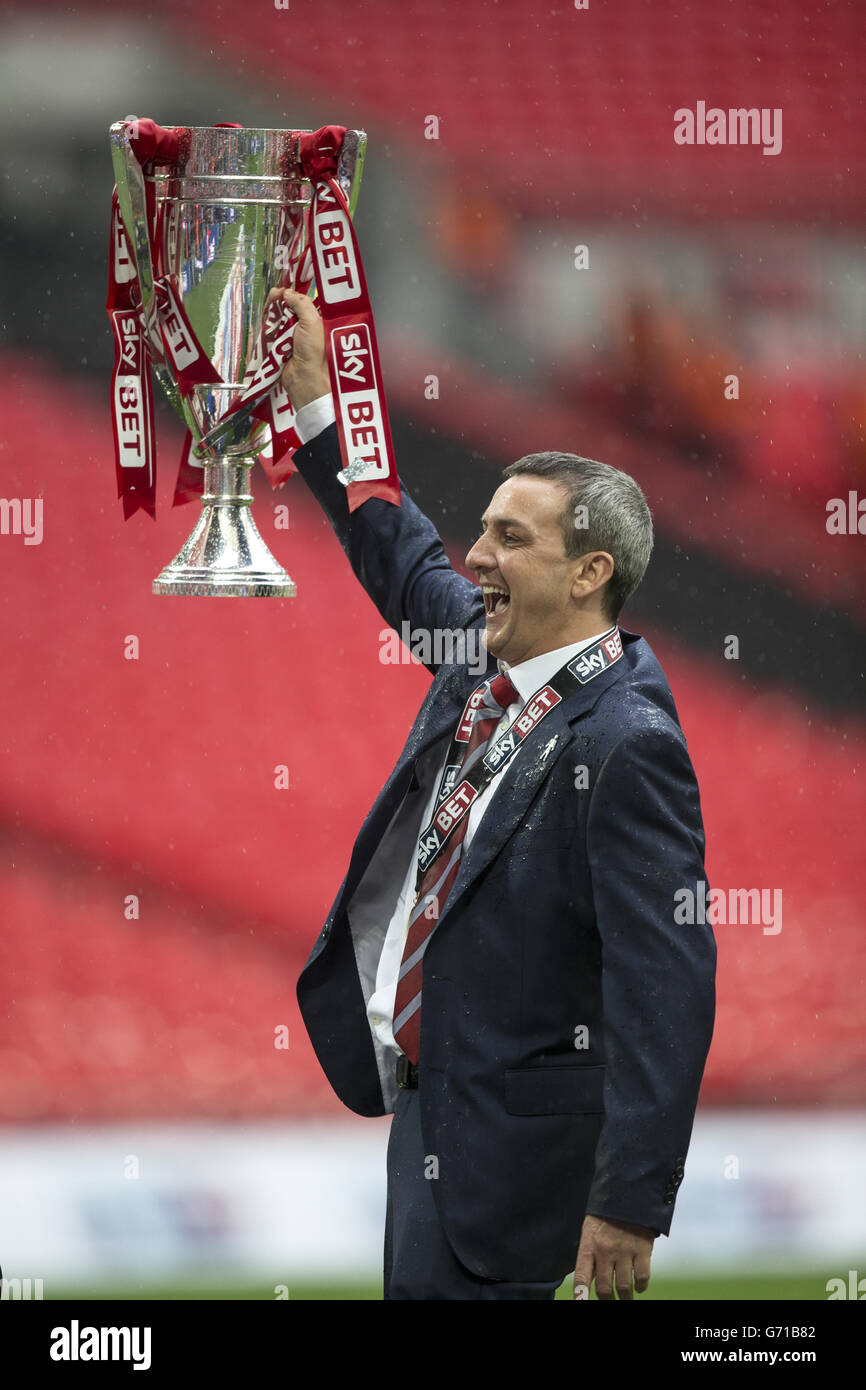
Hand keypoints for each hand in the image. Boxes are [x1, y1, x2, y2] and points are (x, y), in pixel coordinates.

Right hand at [269, 287, 330, 410]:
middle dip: (278, 301)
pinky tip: (263, 318)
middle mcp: (302, 327)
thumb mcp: (312, 322)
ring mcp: (289, 337)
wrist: (304, 379)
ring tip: (268, 305)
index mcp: (315, 320)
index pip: (300, 301)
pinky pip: (269, 331)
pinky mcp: (278, 346)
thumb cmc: (313, 353)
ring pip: (276, 318)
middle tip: (273, 296)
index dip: (290, 294)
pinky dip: (265, 324)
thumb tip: (287, 292)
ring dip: (271, 311)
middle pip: (286, 307)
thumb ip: (301, 303)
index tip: (282, 291)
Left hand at [573, 1214, 654, 1299]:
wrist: (628, 1193)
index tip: (582, 1303)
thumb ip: (590, 1256)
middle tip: (610, 1300)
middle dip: (608, 1300)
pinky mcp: (642, 1249)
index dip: (581, 1296)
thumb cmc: (605, 1216)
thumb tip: (588, 1283)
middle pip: (605, 1289)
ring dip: (625, 1297)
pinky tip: (639, 1286)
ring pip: (624, 1287)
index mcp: (589, 1245)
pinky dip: (641, 1286)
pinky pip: (642, 1277)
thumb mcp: (590, 1231)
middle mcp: (605, 1250)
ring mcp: (625, 1251)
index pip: (581, 1278)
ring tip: (626, 1298)